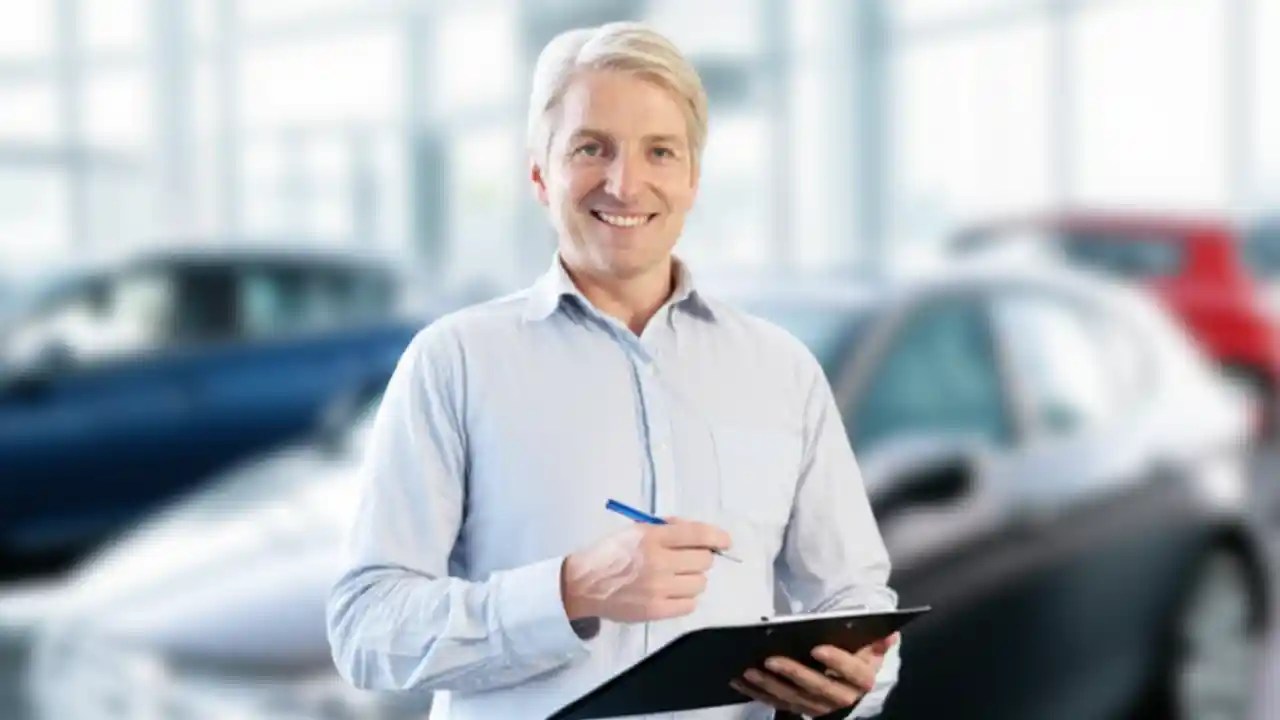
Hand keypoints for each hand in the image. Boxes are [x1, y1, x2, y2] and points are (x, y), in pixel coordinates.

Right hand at [561, 518, 731, 622]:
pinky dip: (685, 599)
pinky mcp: (656, 610)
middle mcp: (658, 561)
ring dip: (692, 579)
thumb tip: (697, 535)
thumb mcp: (634, 530)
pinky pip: (690, 605)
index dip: (717, 536)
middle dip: (701, 558)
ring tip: (675, 578)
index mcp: (652, 537)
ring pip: (700, 584)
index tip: (724, 541)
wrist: (583, 584)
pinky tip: (671, 593)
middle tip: (687, 561)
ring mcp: (658, 588)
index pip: (697, 534)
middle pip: (704, 561)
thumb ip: (666, 529)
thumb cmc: (610, 553)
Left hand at [729, 633, 898, 716]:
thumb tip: (890, 634)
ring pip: (793, 698)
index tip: (817, 648)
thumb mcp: (869, 642)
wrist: (846, 674)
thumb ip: (877, 638)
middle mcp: (842, 698)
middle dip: (793, 674)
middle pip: (818, 689)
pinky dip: (756, 692)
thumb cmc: (855, 650)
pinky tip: (740, 679)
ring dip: (769, 685)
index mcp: (861, 680)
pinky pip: (775, 702)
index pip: (853, 672)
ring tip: (749, 668)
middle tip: (771, 658)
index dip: (837, 662)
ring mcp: (817, 706)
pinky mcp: (797, 708)